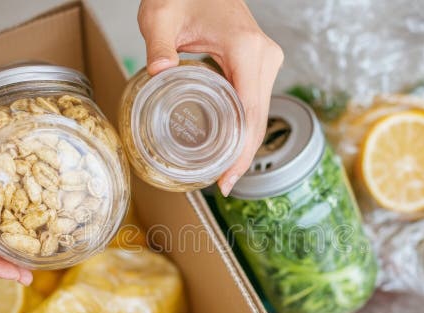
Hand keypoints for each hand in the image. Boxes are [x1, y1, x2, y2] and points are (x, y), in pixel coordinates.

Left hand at [138, 0, 283, 194]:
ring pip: (259, 113)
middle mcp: (264, 57)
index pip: (250, 113)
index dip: (241, 153)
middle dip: (243, 156)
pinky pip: (254, 101)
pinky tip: (228, 146)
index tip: (226, 180)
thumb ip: (158, 45)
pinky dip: (243, 126)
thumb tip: (158, 73)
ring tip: (223, 173)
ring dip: (244, 144)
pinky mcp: (258, 62)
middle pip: (258, 119)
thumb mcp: (160, 16)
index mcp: (247, 49)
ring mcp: (265, 60)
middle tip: (222, 185)